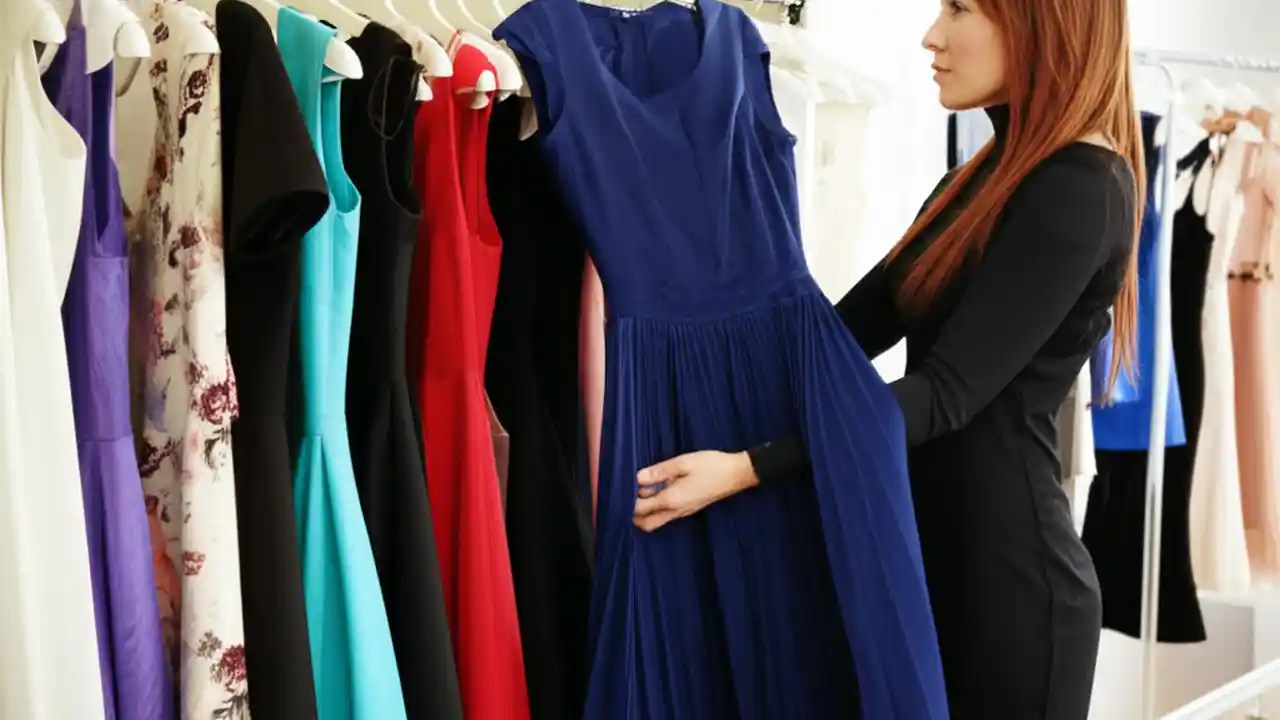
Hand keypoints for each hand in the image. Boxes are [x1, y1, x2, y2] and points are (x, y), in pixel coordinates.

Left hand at [632, 451, 759, 532]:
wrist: (737, 474)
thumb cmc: (712, 466)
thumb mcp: (683, 463)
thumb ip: (659, 471)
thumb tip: (638, 477)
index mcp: (672, 499)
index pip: (641, 509)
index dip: (628, 501)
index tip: (622, 488)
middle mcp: (676, 511)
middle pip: (646, 523)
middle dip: (633, 514)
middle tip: (628, 496)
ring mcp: (684, 512)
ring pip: (657, 521)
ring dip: (645, 512)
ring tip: (641, 491)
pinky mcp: (690, 509)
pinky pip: (667, 515)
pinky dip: (657, 508)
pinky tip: (658, 490)